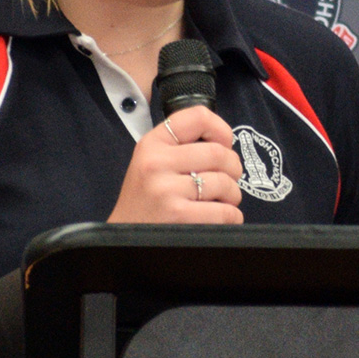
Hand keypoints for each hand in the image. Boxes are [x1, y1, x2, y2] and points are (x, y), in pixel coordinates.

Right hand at [107, 105, 244, 223]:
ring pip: (225, 183)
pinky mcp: (179, 216)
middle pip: (219, 153)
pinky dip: (231, 217)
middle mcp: (156, 163)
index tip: (224, 144)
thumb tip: (225, 141)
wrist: (125, 240)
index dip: (221, 129)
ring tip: (219, 201)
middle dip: (233, 168)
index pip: (198, 117)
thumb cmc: (147, 201)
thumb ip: (181, 146)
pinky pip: (225, 212)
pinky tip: (217, 219)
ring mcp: (166, 190)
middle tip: (227, 179)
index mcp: (152, 144)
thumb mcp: (151, 163)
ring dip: (232, 195)